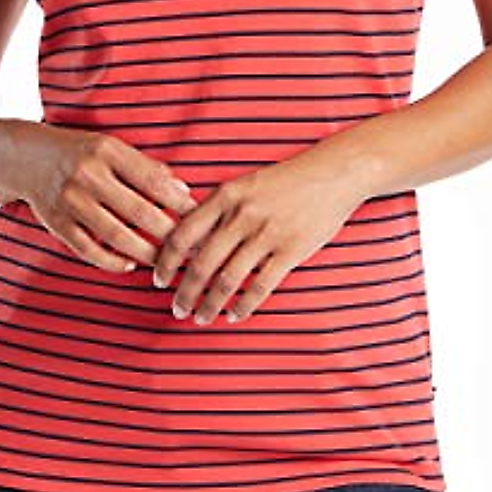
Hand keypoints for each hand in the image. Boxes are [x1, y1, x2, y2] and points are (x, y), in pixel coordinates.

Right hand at [17, 124, 198, 272]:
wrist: (26, 158)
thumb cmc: (80, 153)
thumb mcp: (111, 147)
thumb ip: (146, 168)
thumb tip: (183, 192)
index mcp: (108, 151)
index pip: (154, 181)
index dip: (180, 203)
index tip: (201, 219)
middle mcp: (88, 174)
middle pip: (139, 212)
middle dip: (170, 234)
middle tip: (191, 249)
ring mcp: (70, 200)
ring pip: (116, 235)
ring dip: (145, 253)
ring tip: (165, 262)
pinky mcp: (56, 223)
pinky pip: (89, 250)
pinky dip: (112, 261)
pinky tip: (130, 264)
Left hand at [153, 147, 369, 324]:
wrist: (332, 173)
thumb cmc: (285, 181)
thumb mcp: (244, 185)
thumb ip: (216, 210)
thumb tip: (186, 243)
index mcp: (225, 195)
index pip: (182, 235)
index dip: (165, 262)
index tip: (158, 281)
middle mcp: (242, 215)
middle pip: (201, 264)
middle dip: (185, 292)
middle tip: (177, 309)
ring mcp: (267, 233)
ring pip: (227, 280)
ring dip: (210, 305)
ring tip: (202, 317)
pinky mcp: (291, 250)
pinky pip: (260, 287)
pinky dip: (244, 306)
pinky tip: (235, 315)